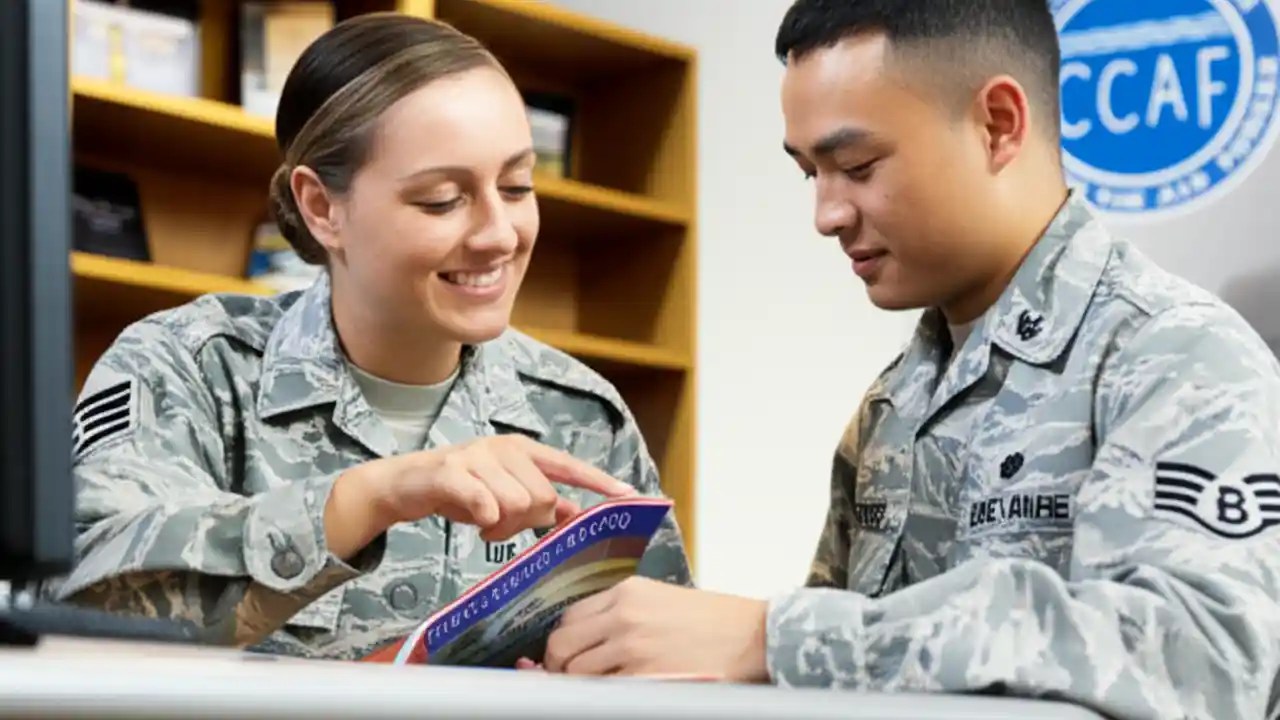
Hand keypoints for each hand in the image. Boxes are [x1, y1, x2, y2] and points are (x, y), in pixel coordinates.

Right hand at [324, 434, 635, 556]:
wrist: (404, 485)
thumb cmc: (460, 490)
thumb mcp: (504, 493)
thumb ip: (539, 502)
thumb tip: (575, 514)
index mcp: (522, 450)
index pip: (568, 466)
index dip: (600, 482)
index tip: (630, 495)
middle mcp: (504, 448)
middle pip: (543, 498)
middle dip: (525, 522)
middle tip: (501, 527)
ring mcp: (477, 456)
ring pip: (516, 506)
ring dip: (501, 528)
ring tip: (484, 525)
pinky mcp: (452, 471)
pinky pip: (485, 505)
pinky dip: (484, 522)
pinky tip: (475, 524)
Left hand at [541, 577, 769, 681]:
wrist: (754, 635)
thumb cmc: (715, 619)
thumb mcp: (662, 598)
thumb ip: (623, 611)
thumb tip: (590, 637)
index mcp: (627, 592)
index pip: (570, 616)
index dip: (563, 639)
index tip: (565, 653)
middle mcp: (623, 616)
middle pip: (563, 643)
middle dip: (558, 663)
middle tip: (566, 675)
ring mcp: (631, 648)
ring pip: (576, 671)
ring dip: (578, 683)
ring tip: (593, 687)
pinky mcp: (644, 678)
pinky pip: (601, 692)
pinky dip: (600, 695)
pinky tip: (614, 694)